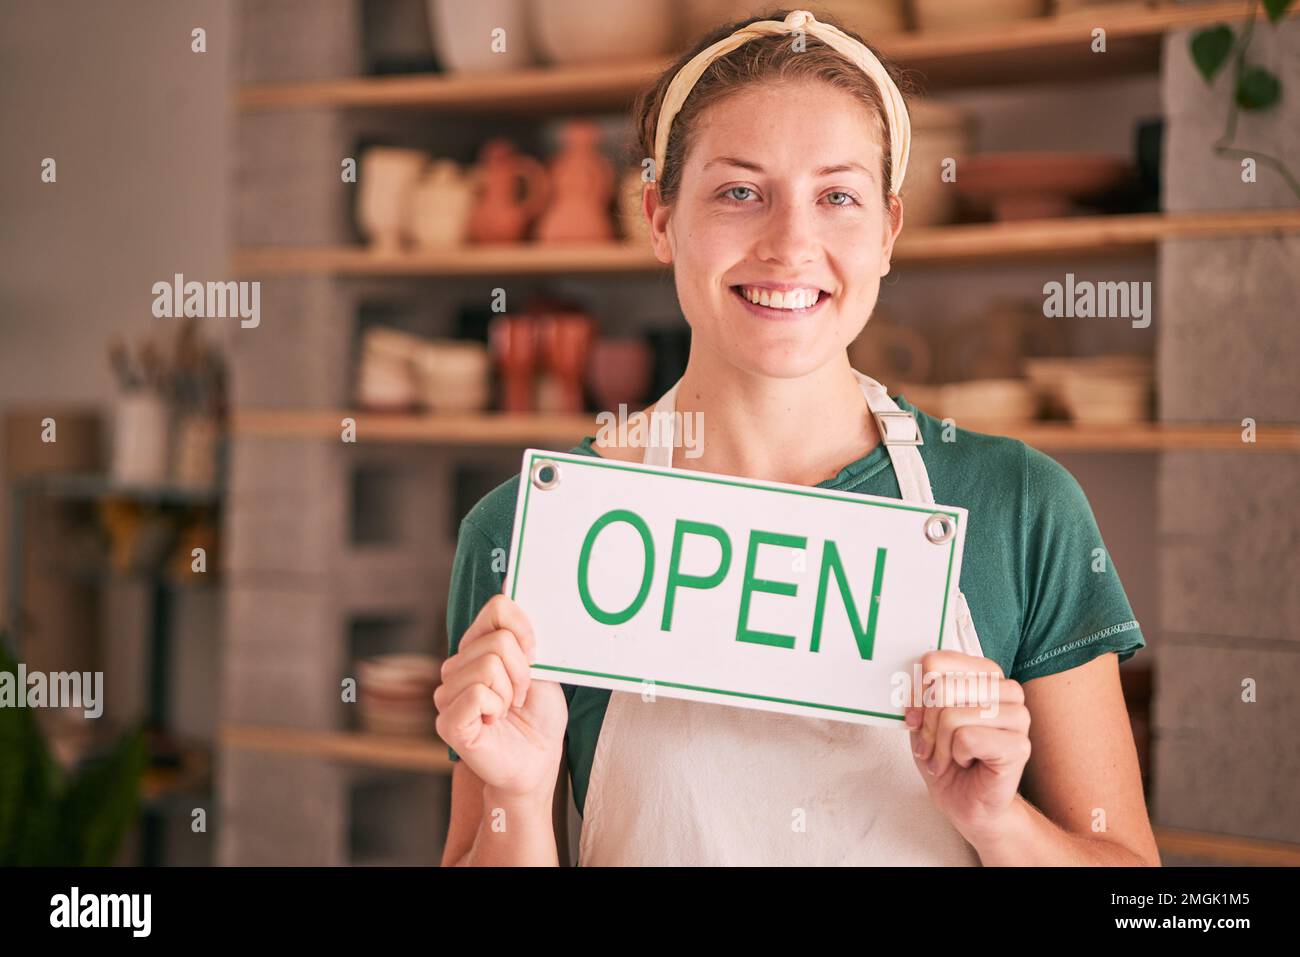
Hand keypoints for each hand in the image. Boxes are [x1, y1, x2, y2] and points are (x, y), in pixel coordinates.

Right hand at [434, 593, 567, 802]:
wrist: (537, 764)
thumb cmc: (538, 718)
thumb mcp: (540, 667)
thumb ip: (524, 630)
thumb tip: (512, 575)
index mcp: (477, 648)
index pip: (497, 608)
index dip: (524, 629)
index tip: (535, 655)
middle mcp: (456, 666)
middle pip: (498, 639)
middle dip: (523, 670)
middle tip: (521, 696)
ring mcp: (447, 693)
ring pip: (488, 665)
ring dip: (512, 691)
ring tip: (508, 710)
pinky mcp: (448, 720)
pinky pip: (477, 693)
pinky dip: (497, 707)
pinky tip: (494, 722)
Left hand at [903, 650, 1030, 844]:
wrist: (966, 802)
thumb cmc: (947, 757)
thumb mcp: (924, 719)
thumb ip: (920, 694)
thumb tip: (909, 680)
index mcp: (985, 674)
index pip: (937, 662)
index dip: (917, 692)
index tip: (915, 718)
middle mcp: (1007, 689)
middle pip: (942, 688)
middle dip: (927, 725)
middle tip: (930, 746)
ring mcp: (1018, 716)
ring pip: (952, 715)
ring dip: (939, 745)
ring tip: (946, 758)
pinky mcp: (1019, 745)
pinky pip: (966, 738)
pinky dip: (954, 756)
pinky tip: (965, 763)